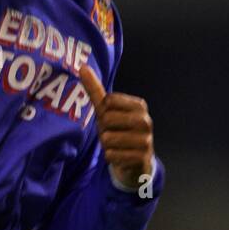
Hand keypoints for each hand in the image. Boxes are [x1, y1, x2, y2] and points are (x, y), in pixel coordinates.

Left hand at [79, 64, 155, 189]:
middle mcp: (146, 120)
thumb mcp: (107, 111)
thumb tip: (82, 67)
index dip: (103, 113)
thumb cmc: (119, 131)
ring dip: (107, 145)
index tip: (112, 120)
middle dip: (104, 130)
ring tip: (117, 146)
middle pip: (106, 119)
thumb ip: (95, 89)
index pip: (107, 102)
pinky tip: (121, 157)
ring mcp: (146, 140)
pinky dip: (111, 157)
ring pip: (108, 138)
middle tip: (114, 135)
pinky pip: (111, 155)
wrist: (136, 162)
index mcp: (139, 106)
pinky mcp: (142, 157)